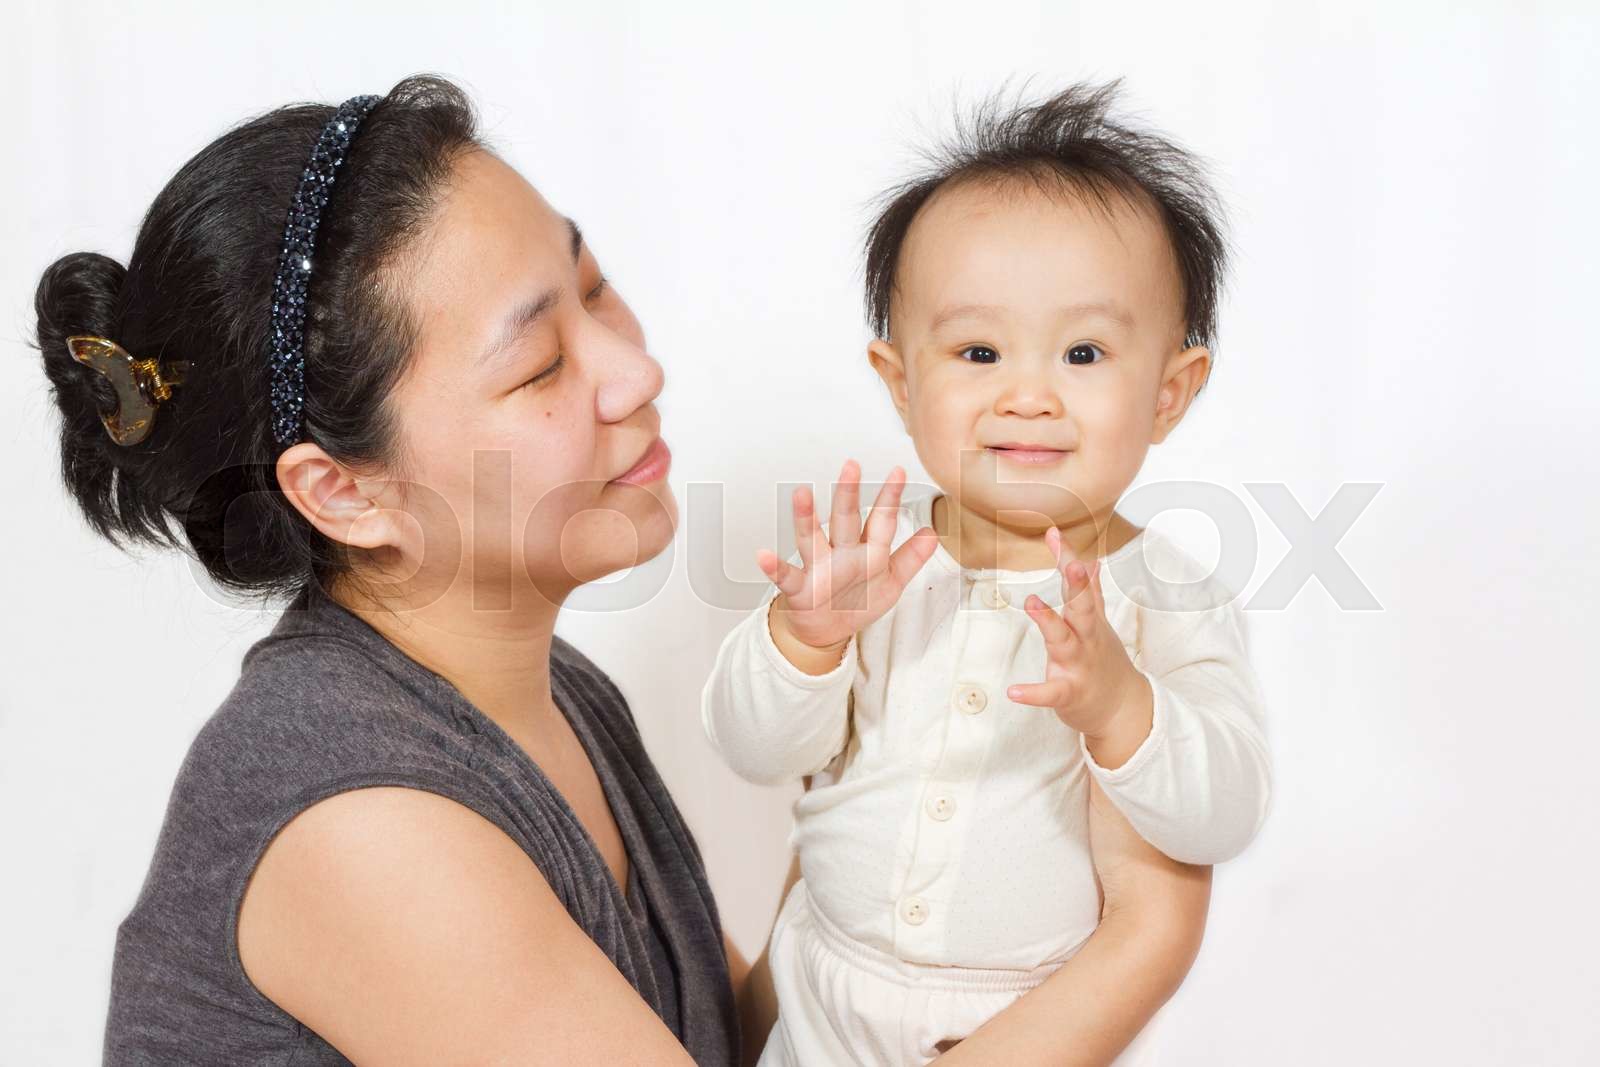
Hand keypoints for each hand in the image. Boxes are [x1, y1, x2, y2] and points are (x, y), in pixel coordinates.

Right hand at [756, 460, 938, 666]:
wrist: (825, 632)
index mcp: (866, 551)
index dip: (890, 498)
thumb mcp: (890, 582)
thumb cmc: (856, 602)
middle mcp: (841, 554)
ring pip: (812, 539)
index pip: (881, 521)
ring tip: (801, 494)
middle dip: (848, 494)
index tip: (898, 472)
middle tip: (851, 466)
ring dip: (806, 517)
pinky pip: (785, 576)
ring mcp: (819, 569)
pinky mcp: (799, 589)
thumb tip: (932, 532)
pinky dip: (774, 567)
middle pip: (845, 520)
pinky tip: (764, 555)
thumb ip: (910, 557)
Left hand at [1006, 525, 1151, 741]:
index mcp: (1089, 621)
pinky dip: (1033, 693)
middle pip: (1082, 608)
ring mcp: (1079, 665)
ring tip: (1031, 603)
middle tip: (1070, 564)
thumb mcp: (1099, 624)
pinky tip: (1014, 691)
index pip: (1079, 585)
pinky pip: (1051, 692)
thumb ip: (1092, 593)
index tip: (1052, 533)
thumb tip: (1090, 562)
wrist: (1122, 710)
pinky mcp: (1069, 693)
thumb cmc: (1103, 661)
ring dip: (1049, 622)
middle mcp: (1086, 639)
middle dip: (1076, 585)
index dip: (1066, 559)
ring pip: (1064, 641)